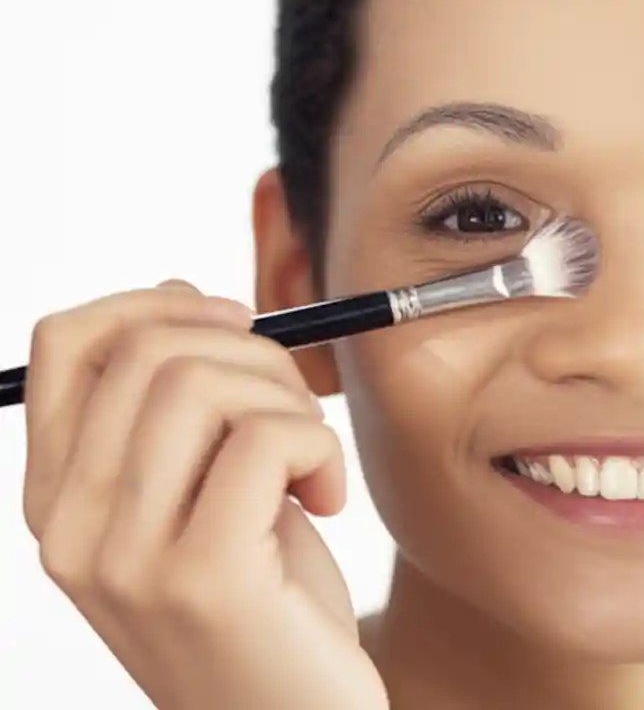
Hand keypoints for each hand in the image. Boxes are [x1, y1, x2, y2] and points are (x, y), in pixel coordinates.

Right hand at [21, 281, 387, 709]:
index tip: (233, 323)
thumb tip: (180, 293)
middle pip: (147, 350)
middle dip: (251, 351)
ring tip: (312, 462)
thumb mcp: (204, 496)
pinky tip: (328, 500)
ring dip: (290, 402)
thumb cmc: (266, 606)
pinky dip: (321, 448)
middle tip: (296, 408)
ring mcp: (127, 559)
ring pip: (204, 383)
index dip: (156, 304)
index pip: (64, 343)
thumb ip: (177, 412)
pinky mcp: (202, 579)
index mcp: (60, 499)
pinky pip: (268, 439)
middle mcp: (72, 529)